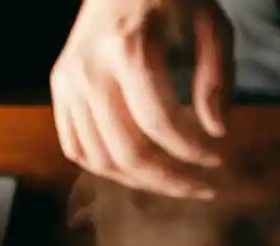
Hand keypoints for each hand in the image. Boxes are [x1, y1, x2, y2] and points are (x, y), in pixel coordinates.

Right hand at [52, 0, 233, 198]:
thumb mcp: (213, 25)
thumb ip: (218, 77)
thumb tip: (217, 131)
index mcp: (129, 48)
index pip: (161, 123)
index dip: (194, 151)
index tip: (220, 157)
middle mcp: (89, 69)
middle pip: (128, 151)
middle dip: (173, 179)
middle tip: (205, 187)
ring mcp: (67, 81)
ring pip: (101, 159)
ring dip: (144, 182)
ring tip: (178, 183)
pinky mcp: (59, 89)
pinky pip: (76, 148)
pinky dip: (109, 168)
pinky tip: (142, 170)